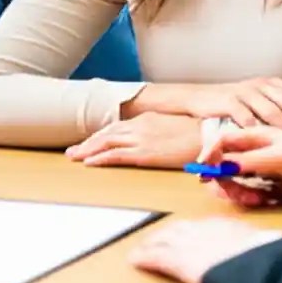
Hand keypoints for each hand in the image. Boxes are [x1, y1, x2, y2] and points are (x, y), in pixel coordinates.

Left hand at [64, 113, 201, 167]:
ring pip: (106, 143)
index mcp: (146, 119)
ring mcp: (141, 139)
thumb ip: (159, 131)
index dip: (101, 136)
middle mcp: (139, 126)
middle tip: (73, 151)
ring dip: (88, 150)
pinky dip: (100, 159)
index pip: (117, 127)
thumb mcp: (173, 126)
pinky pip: (116, 156)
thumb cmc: (197, 133)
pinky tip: (89, 163)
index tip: (90, 143)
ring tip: (74, 157)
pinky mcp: (144, 153)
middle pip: (106, 134)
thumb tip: (155, 140)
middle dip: (88, 143)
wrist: (208, 135)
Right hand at [125, 79, 281, 140]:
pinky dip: (251, 123)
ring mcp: (243, 92)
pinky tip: (260, 135)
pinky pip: (242, 112)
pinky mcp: (226, 101)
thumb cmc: (231, 105)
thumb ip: (278, 109)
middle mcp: (260, 85)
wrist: (197, 99)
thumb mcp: (257, 103)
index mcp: (271, 85)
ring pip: (269, 108)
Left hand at [129, 218, 281, 282]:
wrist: (261, 263)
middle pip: (180, 228)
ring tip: (143, 247)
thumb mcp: (269, 246)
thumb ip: (263, 246)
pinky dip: (144, 258)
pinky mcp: (179, 260)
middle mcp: (205, 229)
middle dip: (168, 233)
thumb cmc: (271, 257)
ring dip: (153, 244)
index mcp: (228, 224)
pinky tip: (135, 260)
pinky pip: (155, 257)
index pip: (205, 224)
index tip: (189, 232)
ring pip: (164, 240)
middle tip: (158, 237)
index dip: (194, 229)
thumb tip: (276, 250)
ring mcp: (191, 242)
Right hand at [200, 127, 281, 205]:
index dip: (210, 154)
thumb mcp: (281, 160)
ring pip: (236, 180)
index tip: (204, 172)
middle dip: (225, 180)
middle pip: (225, 163)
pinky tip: (262, 201)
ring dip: (239, 191)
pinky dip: (250, 198)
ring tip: (256, 199)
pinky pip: (249, 191)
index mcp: (259, 135)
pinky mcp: (271, 184)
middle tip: (233, 194)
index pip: (223, 141)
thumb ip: (249, 161)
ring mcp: (264, 167)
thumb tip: (221, 166)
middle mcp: (258, 150)